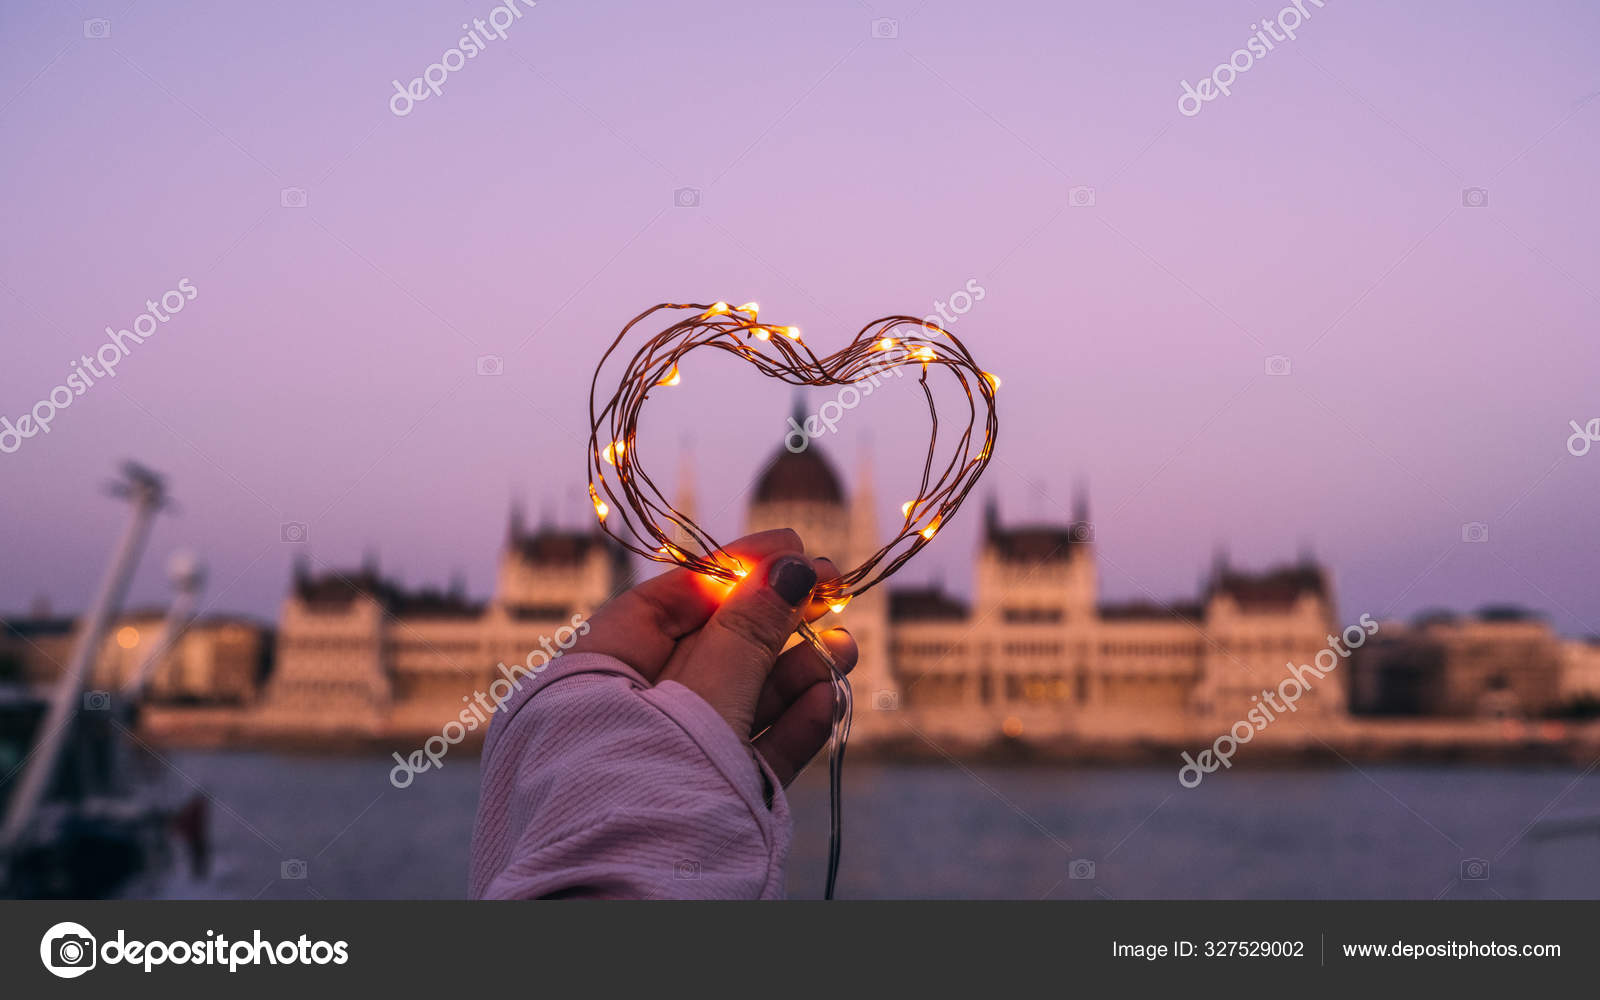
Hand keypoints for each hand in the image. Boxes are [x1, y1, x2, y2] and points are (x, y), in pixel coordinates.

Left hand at [567, 529, 857, 785]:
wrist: (633, 917)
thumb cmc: (651, 792)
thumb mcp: (705, 695)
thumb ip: (748, 632)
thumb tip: (787, 568)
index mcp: (588, 680)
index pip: (664, 603)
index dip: (732, 570)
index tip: (793, 548)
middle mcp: (618, 720)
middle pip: (709, 652)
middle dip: (778, 626)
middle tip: (836, 598)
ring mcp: (659, 766)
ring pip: (735, 705)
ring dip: (794, 676)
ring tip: (845, 656)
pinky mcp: (698, 808)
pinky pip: (745, 755)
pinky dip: (788, 729)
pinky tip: (828, 703)